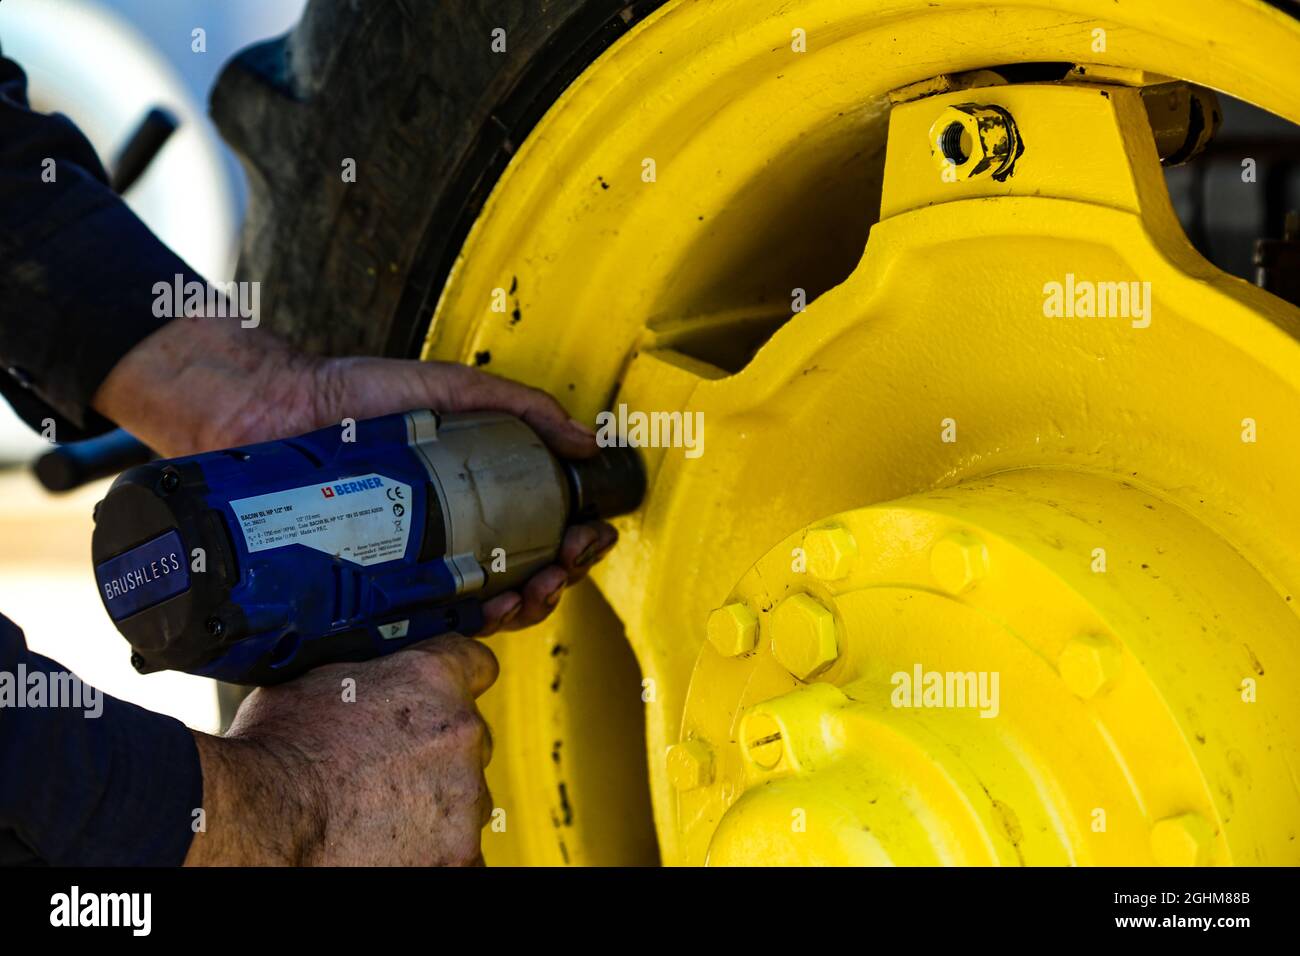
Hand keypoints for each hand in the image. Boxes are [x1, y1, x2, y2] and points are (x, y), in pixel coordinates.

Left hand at [93, 316, 617, 630]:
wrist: (269, 409)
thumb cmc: (353, 394)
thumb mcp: (450, 388)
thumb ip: (518, 405)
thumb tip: (587, 439)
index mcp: (472, 498)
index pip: (538, 535)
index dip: (572, 543)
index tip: (587, 535)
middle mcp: (447, 539)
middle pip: (523, 579)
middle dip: (560, 578)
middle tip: (567, 563)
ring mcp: (411, 570)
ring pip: (486, 609)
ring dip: (527, 607)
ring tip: (535, 589)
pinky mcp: (372, 594)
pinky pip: (429, 625)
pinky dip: (471, 627)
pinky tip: (489, 612)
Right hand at [185, 637, 497, 865]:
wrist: (260, 820)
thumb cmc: (274, 754)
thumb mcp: (317, 678)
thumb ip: (371, 673)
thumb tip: (372, 673)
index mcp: (430, 679)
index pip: (476, 663)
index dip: (457, 680)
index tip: (447, 696)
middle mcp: (459, 731)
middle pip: (471, 736)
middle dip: (439, 750)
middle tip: (391, 767)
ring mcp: (464, 795)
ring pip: (468, 794)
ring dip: (437, 800)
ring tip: (381, 811)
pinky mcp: (459, 851)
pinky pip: (465, 850)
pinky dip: (437, 850)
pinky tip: (396, 846)